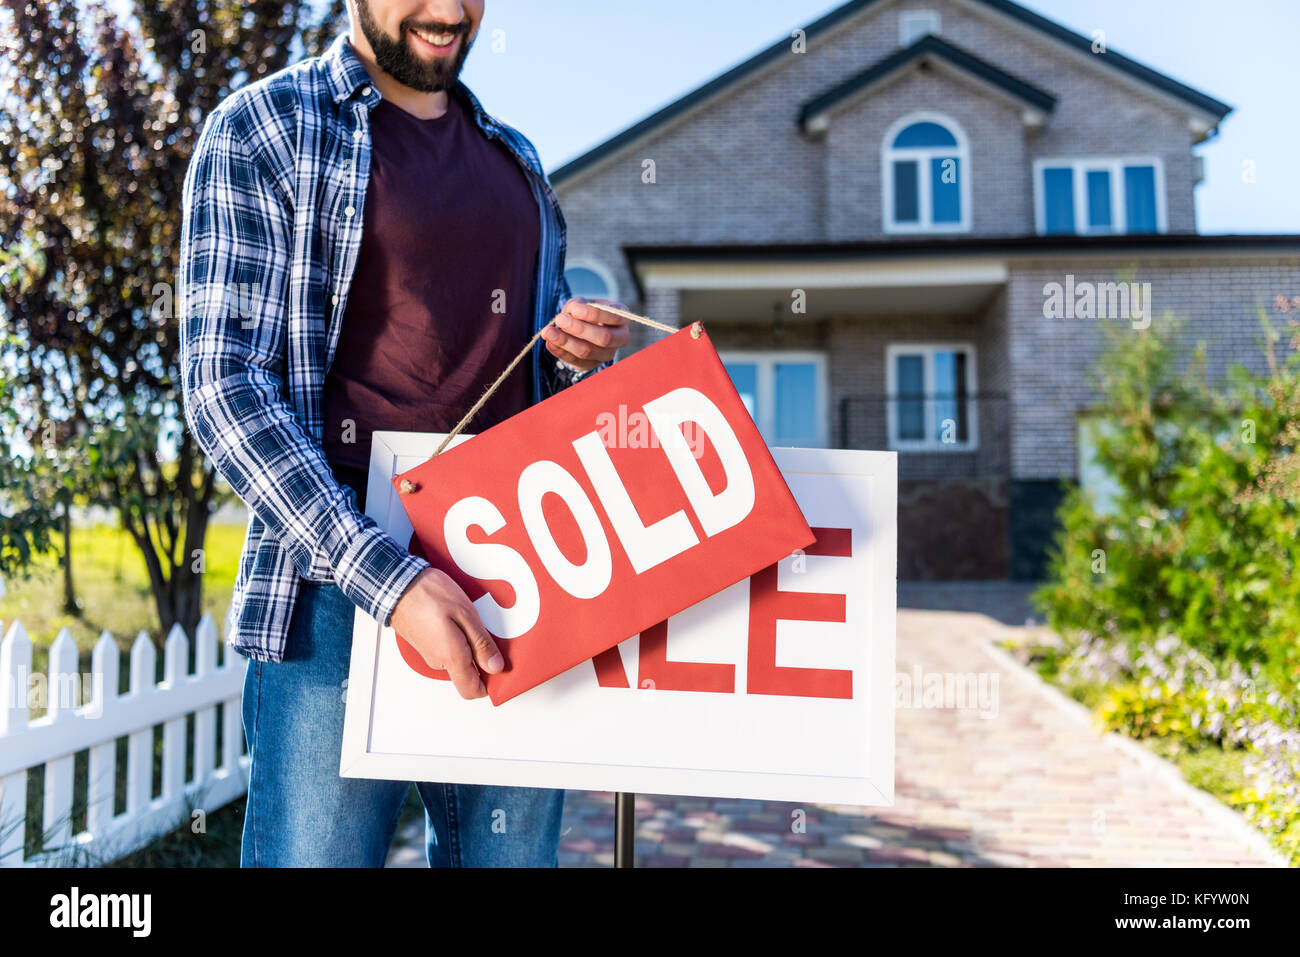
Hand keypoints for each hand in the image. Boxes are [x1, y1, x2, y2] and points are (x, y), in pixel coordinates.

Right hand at [389, 567, 502, 699]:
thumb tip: (495, 667)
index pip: (472, 691)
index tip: (500, 666)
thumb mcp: (465, 614)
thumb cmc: (429, 595)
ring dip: (469, 644)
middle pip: (467, 674)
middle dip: (482, 658)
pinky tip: (458, 618)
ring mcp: (430, 654)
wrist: (396, 585)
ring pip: (458, 659)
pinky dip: (457, 638)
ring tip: (471, 619)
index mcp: (452, 657)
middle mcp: (439, 661)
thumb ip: (481, 644)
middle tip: (488, 632)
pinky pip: (447, 649)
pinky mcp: (426, 644)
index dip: (489, 684)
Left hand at [540, 297, 630, 371]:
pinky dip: (560, 352)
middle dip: (580, 329)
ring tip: (548, 332)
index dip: (593, 314)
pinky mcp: (591, 364)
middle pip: (603, 338)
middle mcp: (619, 339)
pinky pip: (575, 361)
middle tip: (560, 320)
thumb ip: (578, 305)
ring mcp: (606, 354)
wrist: (584, 326)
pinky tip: (550, 343)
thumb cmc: (587, 311)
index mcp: (622, 319)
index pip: (613, 318)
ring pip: (587, 351)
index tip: (573, 309)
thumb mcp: (584, 303)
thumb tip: (570, 312)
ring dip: (565, 341)